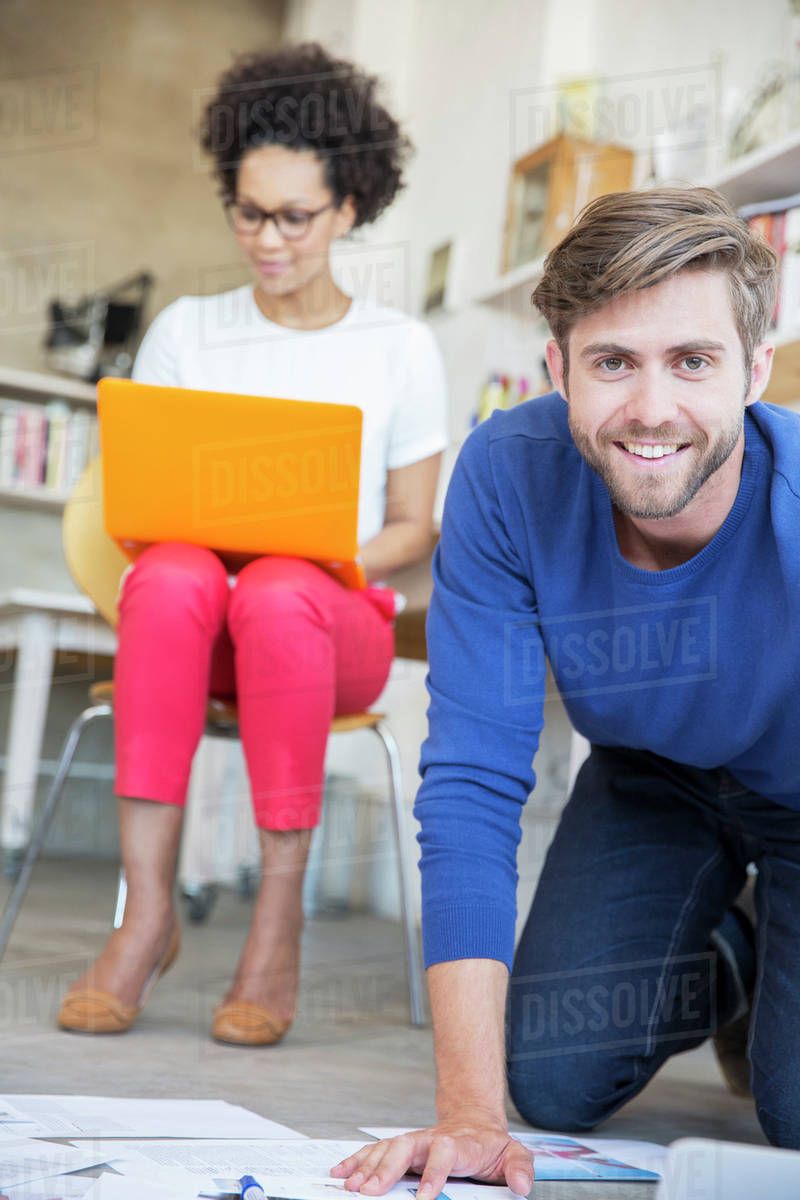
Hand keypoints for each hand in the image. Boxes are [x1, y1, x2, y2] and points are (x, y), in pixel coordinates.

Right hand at [330, 1111, 533, 1196]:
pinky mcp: (401, 1149)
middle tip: (369, 1192)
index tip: (423, 1198)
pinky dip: (356, 1161)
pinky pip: (375, 1152)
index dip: (433, 1173)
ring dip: (366, 1167)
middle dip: (386, 1170)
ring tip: (350, 1186)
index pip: (444, 1154)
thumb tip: (522, 1186)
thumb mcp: (514, 1154)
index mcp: (458, 1144)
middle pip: (405, 1148)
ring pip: (385, 1150)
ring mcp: (413, 1143)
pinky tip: (340, 1173)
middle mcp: (430, 1140)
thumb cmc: (491, 1146)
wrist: (474, 1123)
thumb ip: (520, 1168)